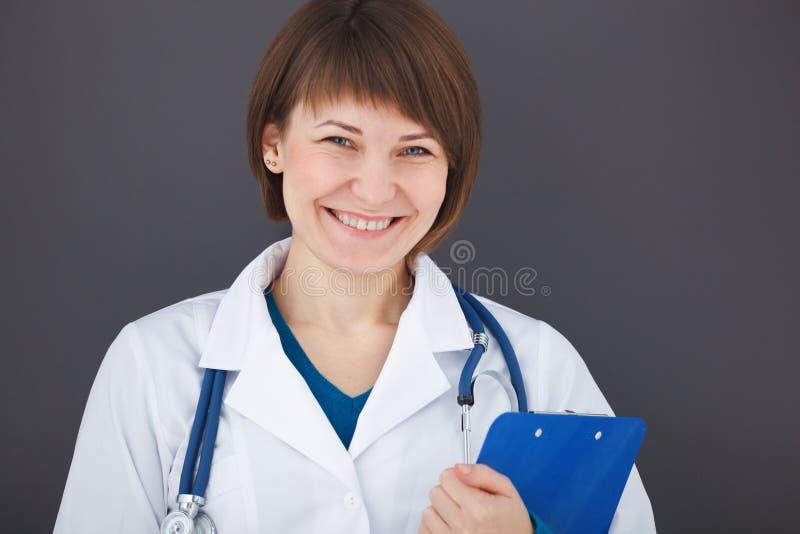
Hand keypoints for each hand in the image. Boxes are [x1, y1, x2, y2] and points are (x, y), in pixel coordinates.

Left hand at [419, 463, 533, 533]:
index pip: (447, 477)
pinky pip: (424, 529)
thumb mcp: (507, 492)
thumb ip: (483, 474)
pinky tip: (450, 527)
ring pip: (428, 512)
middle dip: (448, 492)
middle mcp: (463, 527)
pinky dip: (434, 526)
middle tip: (465, 501)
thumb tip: (459, 468)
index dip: (457, 477)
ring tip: (459, 516)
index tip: (465, 484)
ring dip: (441, 511)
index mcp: (480, 509)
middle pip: (435, 493)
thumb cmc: (512, 523)